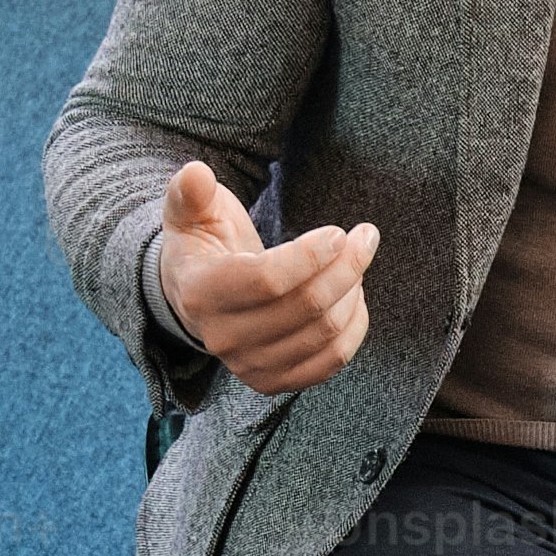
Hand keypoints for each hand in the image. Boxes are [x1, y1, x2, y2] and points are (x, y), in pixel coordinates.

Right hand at [153, 159, 375, 395]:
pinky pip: (330, 362)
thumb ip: (191, 191)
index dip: (310, 256)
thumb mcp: (190, 212)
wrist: (196, 296)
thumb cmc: (202, 245)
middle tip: (364, 238)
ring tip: (356, 261)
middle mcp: (222, 336)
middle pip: (304, 307)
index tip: (339, 232)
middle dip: (346, 267)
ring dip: (353, 293)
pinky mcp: (273, 381)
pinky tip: (355, 296)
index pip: (267, 281)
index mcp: (200, 292)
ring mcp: (248, 365)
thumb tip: (195, 174)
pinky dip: (354, 328)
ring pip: (322, 334)